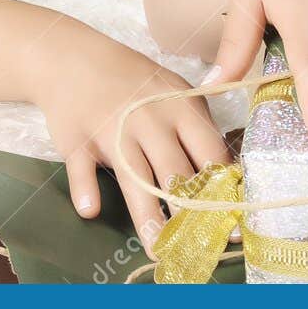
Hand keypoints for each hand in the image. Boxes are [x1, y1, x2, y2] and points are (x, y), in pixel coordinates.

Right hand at [29, 21, 231, 245]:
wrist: (72, 58)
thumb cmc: (134, 82)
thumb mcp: (175, 92)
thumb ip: (199, 131)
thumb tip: (228, 179)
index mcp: (182, 109)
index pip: (212, 157)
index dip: (225, 194)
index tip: (235, 226)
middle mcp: (150, 121)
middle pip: (177, 176)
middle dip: (192, 216)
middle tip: (201, 248)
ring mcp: (112, 130)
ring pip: (135, 180)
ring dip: (148, 218)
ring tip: (159, 250)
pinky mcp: (78, 139)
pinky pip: (82, 168)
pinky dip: (85, 188)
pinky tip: (90, 209)